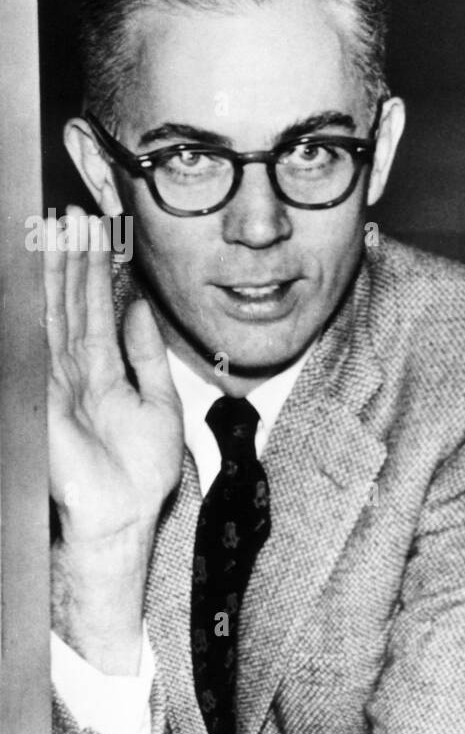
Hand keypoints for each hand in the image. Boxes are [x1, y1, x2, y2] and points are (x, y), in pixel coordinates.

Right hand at [45, 208, 182, 544]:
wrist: (125, 515)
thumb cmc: (140, 474)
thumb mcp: (159, 401)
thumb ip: (147, 353)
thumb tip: (141, 307)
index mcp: (100, 373)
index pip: (93, 310)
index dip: (94, 271)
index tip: (98, 234)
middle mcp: (70, 371)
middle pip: (67, 303)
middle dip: (69, 259)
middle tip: (72, 217)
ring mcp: (51, 380)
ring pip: (51, 313)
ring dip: (54, 271)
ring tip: (59, 230)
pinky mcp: (39, 396)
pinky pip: (37, 345)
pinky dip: (38, 310)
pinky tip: (37, 281)